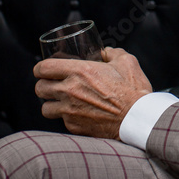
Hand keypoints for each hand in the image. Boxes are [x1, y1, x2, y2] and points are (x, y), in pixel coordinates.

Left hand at [35, 48, 152, 138]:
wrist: (137, 119)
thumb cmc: (134, 90)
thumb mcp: (127, 62)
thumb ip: (113, 53)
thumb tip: (106, 52)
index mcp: (80, 72)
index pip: (44, 68)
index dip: (40, 68)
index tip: (44, 70)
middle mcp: (70, 91)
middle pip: (40, 88)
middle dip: (44, 85)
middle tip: (53, 84)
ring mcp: (70, 111)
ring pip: (45, 108)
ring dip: (51, 103)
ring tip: (61, 101)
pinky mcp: (74, 126)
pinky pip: (62, 121)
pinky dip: (66, 117)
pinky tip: (78, 113)